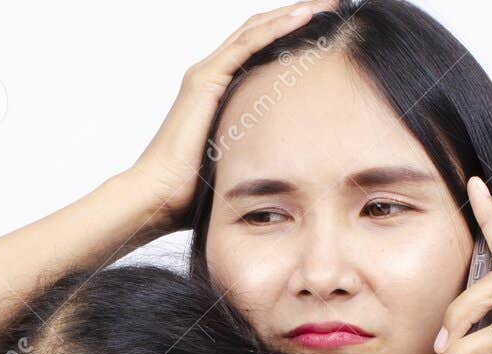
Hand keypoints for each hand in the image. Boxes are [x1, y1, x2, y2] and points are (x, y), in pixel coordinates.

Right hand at [127, 1, 334, 226]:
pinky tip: (303, 16)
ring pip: (255, 30)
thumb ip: (259, 149)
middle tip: (334, 5)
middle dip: (298, 14)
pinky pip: (246, 44)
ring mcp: (207, 74)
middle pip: (260, 31)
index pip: (261, 48)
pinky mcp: (205, 81)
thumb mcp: (238, 160)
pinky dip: (276, 27)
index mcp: (220, 90)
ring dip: (293, 13)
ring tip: (327, 4)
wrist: (157, 197)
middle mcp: (212, 74)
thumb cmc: (192, 191)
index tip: (327, 27)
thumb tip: (295, 163)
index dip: (292, 32)